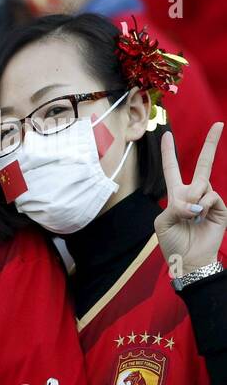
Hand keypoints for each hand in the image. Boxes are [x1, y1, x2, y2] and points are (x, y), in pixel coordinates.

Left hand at [155, 122, 225, 273]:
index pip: (171, 170)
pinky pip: (211, 197)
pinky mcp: (220, 208)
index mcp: (176, 196)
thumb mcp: (163, 223)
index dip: (168, 153)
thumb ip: (174, 206)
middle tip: (218, 124)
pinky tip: (200, 216)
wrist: (189, 260)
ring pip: (202, 185)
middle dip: (211, 144)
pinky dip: (203, 205)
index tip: (166, 135)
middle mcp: (193, 195)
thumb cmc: (172, 243)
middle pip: (203, 165)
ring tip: (191, 216)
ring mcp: (208, 201)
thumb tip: (195, 200)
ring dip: (193, 199)